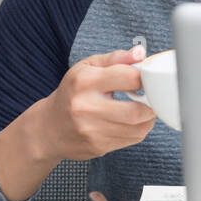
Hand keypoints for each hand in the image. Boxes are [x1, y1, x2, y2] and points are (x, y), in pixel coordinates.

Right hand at [30, 44, 158, 161]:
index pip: (129, 78)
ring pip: (138, 128)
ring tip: (141, 108)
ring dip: (147, 117)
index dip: (144, 78)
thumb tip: (140, 53)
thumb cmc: (71, 93)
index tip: (145, 79)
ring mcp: (92, 131)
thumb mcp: (87, 67)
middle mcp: (86, 108)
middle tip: (150, 97)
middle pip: (136, 111)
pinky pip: (132, 140)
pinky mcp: (98, 147)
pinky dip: (138, 129)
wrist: (49, 128)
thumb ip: (116, 58)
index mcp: (85, 82)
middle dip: (151, 104)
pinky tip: (130, 121)